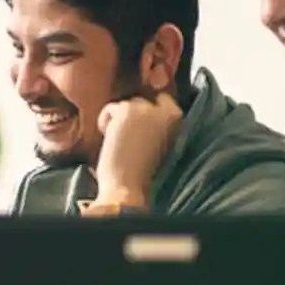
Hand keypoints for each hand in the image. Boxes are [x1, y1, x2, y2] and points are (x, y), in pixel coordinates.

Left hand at [94, 92, 182, 206]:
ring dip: (119, 120)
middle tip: (127, 136)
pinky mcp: (127, 110)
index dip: (149, 109)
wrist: (127, 185)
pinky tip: (110, 139)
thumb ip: (156, 126)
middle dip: (133, 115)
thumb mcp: (160, 145)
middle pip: (143, 101)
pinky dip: (105, 121)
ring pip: (127, 104)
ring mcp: (148, 108)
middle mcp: (168, 111)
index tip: (139, 123)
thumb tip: (141, 115)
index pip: (165, 100)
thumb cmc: (141, 173)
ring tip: (120, 142)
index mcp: (179, 122)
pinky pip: (110, 108)